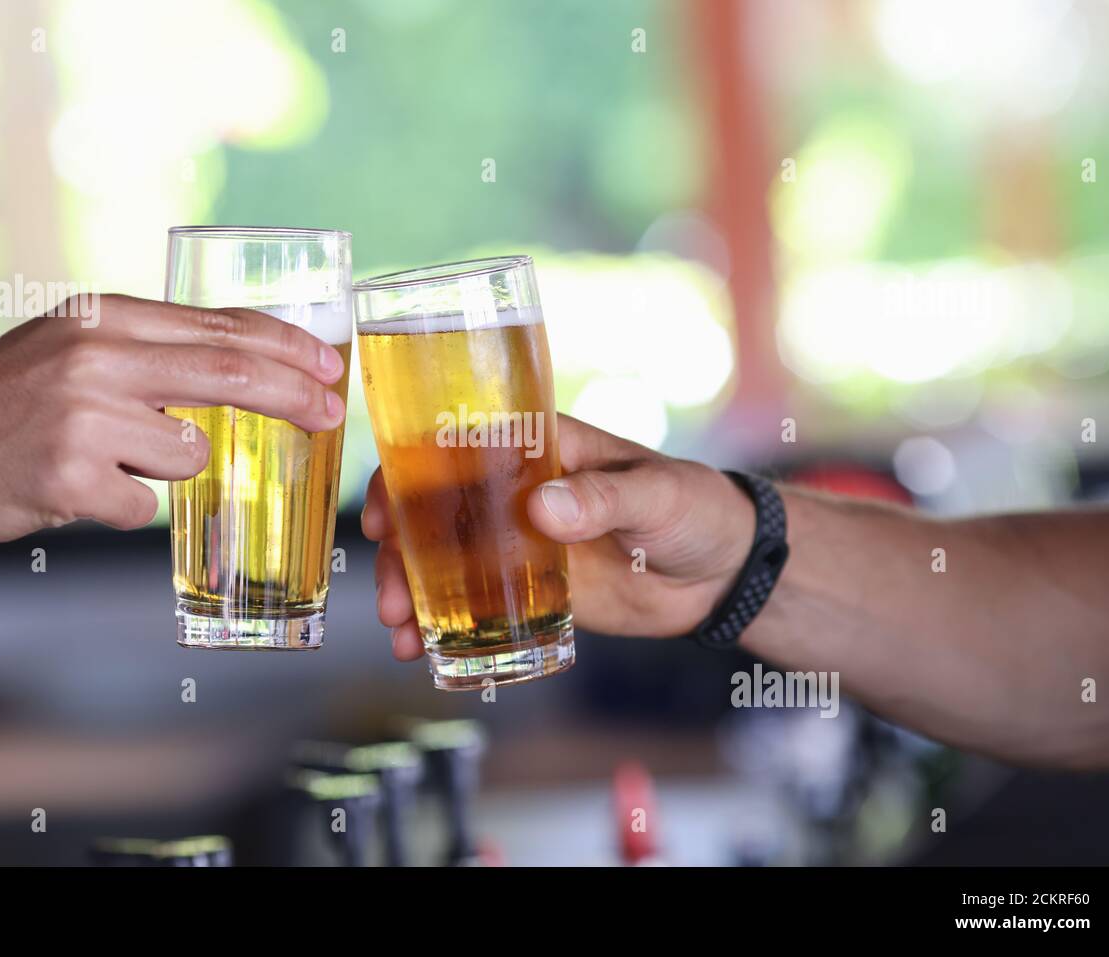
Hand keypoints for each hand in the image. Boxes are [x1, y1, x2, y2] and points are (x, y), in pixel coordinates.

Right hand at [0, 294, 345, 554]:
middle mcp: (97, 355)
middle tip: (332, 412)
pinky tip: (69, 489)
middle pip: (230, 372)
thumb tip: (245, 375)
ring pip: (190, 454)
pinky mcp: (70, 476)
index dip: (287, 346)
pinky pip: (142, 505)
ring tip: (101, 459)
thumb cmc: (0, 406)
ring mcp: (83, 415)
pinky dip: (119, 505)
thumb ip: (148, 355)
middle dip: (294, 396)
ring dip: (166, 468)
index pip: (220, 325)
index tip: (329, 365)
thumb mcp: (71, 350)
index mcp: (103, 316)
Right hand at [363, 413, 755, 659]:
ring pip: (444, 562)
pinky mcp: (532, 590)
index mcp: (538, 448)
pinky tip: (423, 652)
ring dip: (411, 593)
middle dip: (398, 553)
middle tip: (391, 596)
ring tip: (400, 633)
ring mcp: (518, 544)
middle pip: (432, 513)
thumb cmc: (696, 506)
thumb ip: (602, 496)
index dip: (404, 475)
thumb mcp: (656, 491)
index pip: (453, 448)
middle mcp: (514, 492)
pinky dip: (446, 628)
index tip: (383, 515)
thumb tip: (543, 507)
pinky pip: (477, 604)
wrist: (725, 571)